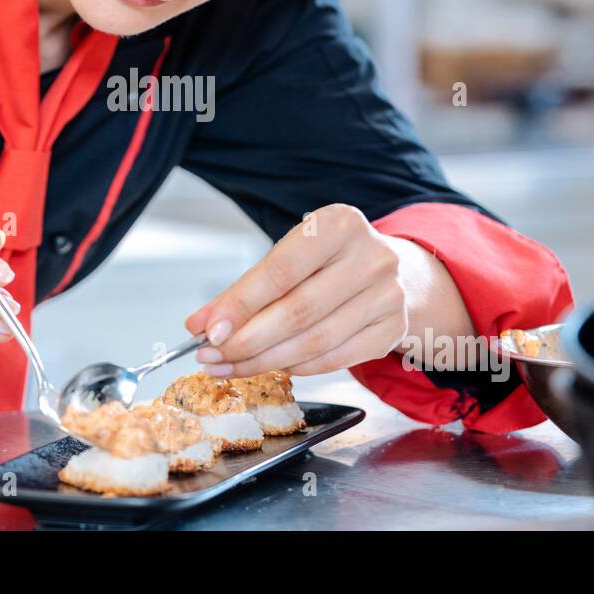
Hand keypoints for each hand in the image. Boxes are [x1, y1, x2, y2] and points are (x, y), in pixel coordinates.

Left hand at [183, 204, 417, 377]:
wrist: (391, 269)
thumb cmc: (327, 259)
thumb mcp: (289, 256)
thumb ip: (245, 289)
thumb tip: (200, 324)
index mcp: (339, 225)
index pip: (281, 272)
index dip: (241, 305)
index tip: (208, 331)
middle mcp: (371, 257)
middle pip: (298, 312)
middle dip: (247, 341)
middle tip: (211, 356)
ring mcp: (388, 295)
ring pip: (315, 342)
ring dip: (265, 361)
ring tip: (231, 366)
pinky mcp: (393, 328)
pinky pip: (336, 358)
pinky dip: (298, 367)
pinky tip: (273, 365)